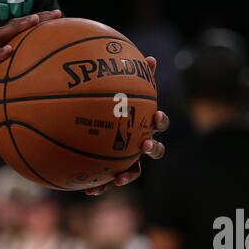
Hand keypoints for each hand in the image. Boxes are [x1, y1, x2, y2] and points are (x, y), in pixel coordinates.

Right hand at [0, 9, 62, 143]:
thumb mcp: (9, 97)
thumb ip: (24, 89)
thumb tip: (53, 92)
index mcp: (0, 58)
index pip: (19, 34)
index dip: (38, 23)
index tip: (58, 16)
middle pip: (10, 28)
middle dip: (32, 18)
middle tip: (53, 14)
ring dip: (15, 27)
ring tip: (32, 20)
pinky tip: (9, 50)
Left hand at [84, 55, 170, 195]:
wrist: (98, 126)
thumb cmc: (113, 104)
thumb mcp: (120, 88)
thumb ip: (135, 76)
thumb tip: (150, 58)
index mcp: (145, 124)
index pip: (160, 122)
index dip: (161, 120)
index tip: (156, 116)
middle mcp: (141, 142)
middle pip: (156, 149)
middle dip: (153, 147)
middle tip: (145, 145)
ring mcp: (129, 159)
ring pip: (134, 170)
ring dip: (128, 175)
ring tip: (118, 179)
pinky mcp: (113, 171)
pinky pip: (108, 180)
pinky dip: (101, 185)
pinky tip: (88, 190)